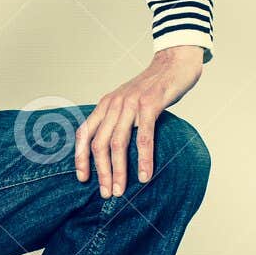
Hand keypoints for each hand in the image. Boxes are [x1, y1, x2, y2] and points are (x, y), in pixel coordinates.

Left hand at [75, 45, 204, 197]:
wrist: (175, 61)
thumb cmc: (153, 87)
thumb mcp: (129, 102)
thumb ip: (119, 120)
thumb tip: (114, 149)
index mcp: (106, 104)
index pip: (84, 134)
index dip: (80, 158)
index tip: (83, 179)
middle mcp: (114, 104)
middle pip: (99, 144)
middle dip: (101, 172)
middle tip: (106, 193)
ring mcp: (131, 104)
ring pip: (118, 143)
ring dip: (118, 170)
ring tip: (120, 190)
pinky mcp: (150, 105)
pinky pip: (143, 137)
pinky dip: (143, 159)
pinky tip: (144, 175)